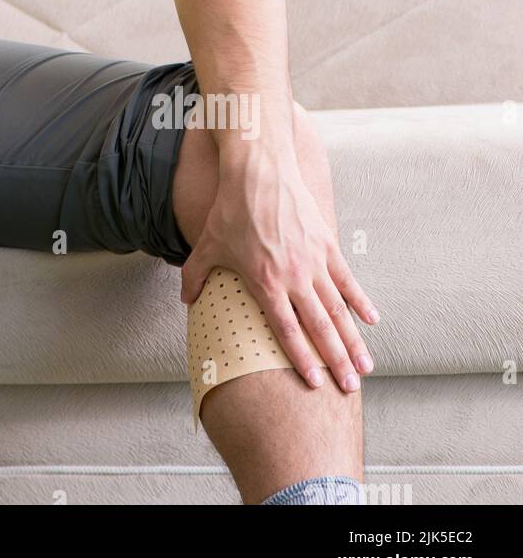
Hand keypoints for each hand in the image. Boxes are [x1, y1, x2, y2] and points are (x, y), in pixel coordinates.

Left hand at [179, 144, 378, 393]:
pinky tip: (372, 320)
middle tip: (351, 387)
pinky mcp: (327, 244)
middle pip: (320, 327)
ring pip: (339, 309)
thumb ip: (195, 276)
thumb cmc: (230, 209)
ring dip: (353, 340)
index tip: (315, 384)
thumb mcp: (207, 245)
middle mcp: (293, 276)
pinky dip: (360, 301)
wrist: (259, 170)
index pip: (287, 330)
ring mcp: (314, 261)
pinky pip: (347, 279)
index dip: (302, 359)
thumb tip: (186, 301)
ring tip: (365, 366)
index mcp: (265, 282)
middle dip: (336, 360)